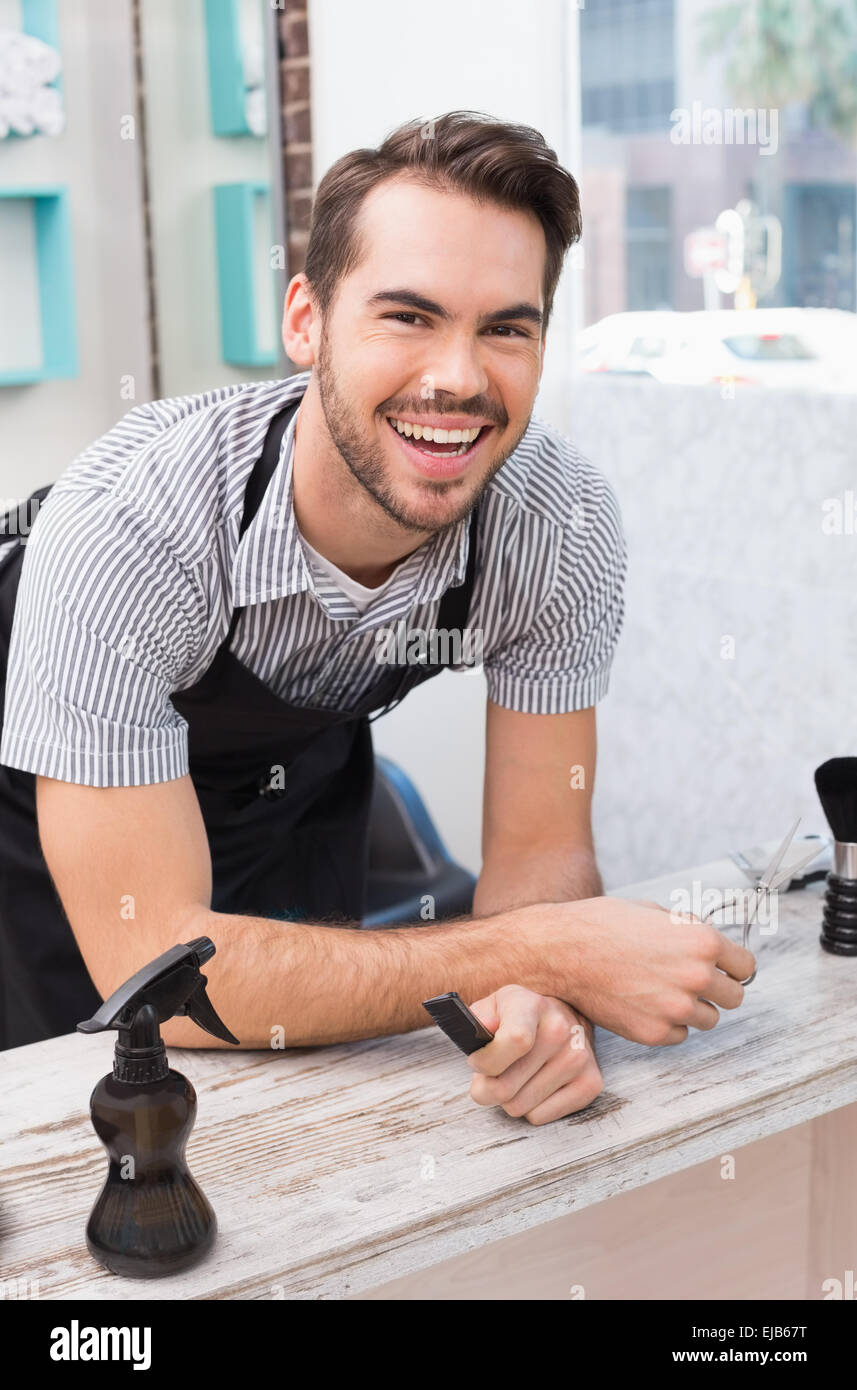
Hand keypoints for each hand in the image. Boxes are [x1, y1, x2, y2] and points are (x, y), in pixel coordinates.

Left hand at [465, 984, 602, 1125]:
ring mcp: (578, 1059)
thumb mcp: (493, 1006)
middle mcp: (560, 1030)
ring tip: (516, 1076)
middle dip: (487, 1087)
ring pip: (519, 1106)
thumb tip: (482, 1032)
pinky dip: (530, 1107)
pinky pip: (539, 1117)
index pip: (514, 1041)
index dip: (486, 1061)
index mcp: (532, 1005)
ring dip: (510, 1097)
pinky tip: (536, 1084)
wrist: (563, 1016)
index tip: (476, 1062)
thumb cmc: (519, 1016)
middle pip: (506, 1087)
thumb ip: (478, 1018)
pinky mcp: (591, 1084)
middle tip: (491, 1074)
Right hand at [527, 896, 754, 1046]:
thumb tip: (708, 944)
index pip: (746, 966)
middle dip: (717, 988)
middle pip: (735, 997)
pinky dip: (668, 1023)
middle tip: (692, 981)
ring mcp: (676, 1008)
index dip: (732, 965)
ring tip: (663, 991)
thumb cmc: (603, 925)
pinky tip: (645, 1004)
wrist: (561, 952)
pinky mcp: (655, 1032)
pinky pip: (680, 1034)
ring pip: (709, 1019)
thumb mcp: (654, 910)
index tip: (722, 968)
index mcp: (702, 941)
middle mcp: (696, 977)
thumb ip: (688, 929)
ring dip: (693, 1008)